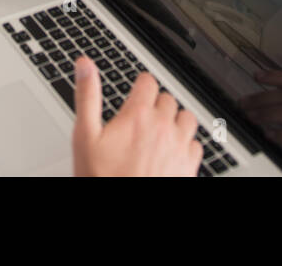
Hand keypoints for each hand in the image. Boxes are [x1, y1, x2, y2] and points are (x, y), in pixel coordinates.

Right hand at [72, 57, 201, 175]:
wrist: (123, 216)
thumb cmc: (101, 178)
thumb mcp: (85, 136)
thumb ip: (88, 96)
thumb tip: (85, 65)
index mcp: (138, 116)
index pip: (148, 82)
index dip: (140, 86)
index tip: (135, 94)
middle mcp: (163, 127)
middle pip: (168, 99)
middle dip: (155, 104)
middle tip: (142, 118)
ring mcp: (179, 147)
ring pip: (187, 118)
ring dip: (175, 121)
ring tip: (160, 132)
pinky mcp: (189, 167)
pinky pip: (196, 145)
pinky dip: (186, 144)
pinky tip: (172, 153)